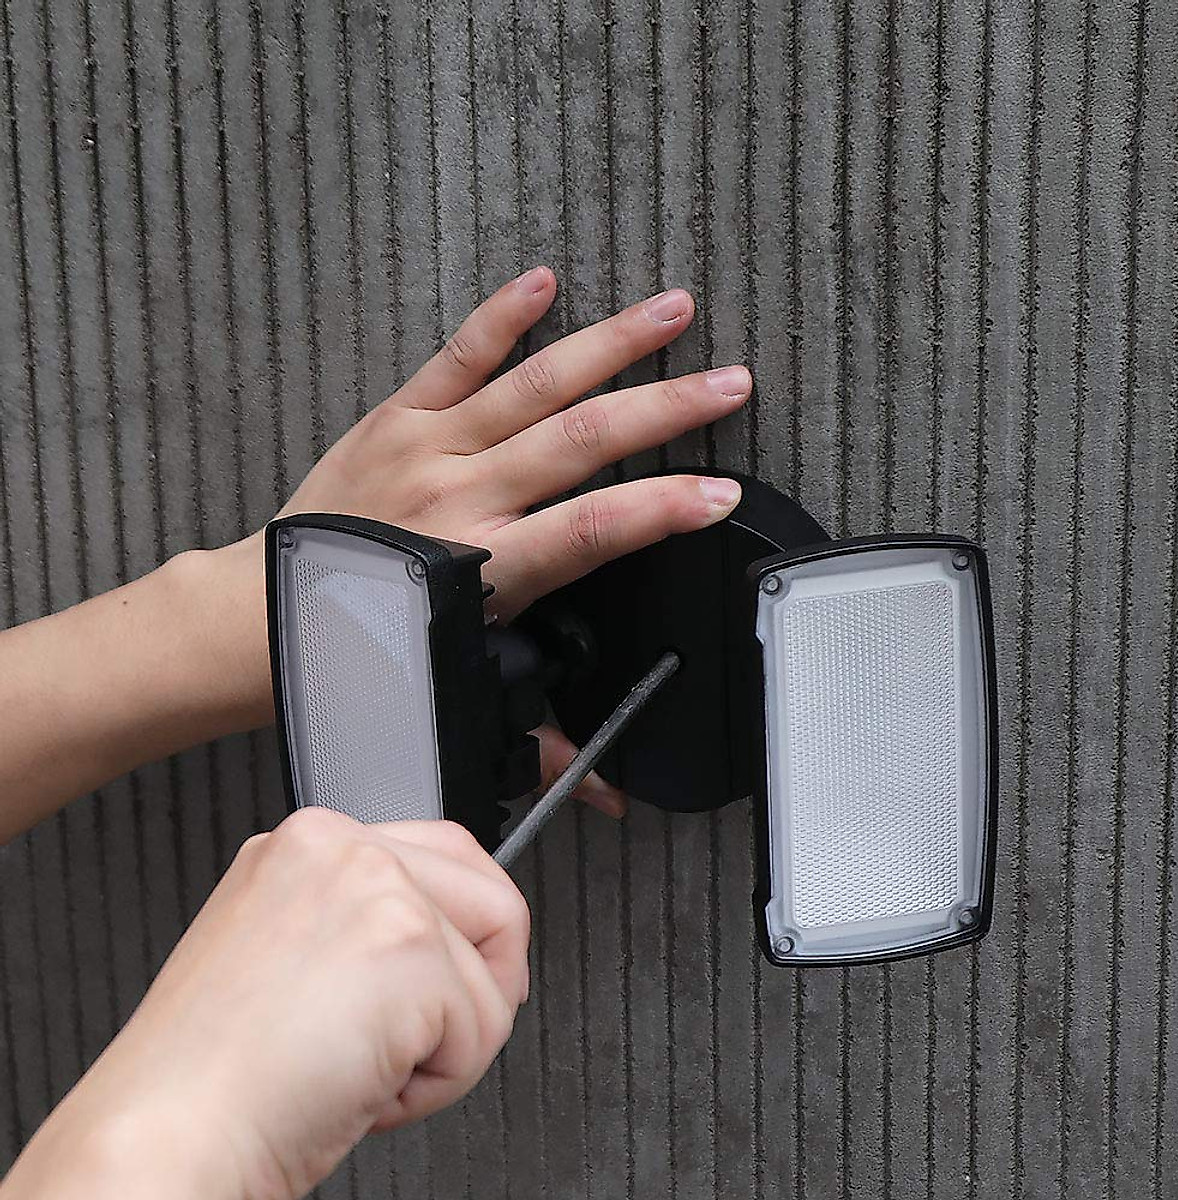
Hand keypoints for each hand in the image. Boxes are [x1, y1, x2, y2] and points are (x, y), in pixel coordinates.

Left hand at [0, 270, 748, 836]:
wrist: (256, 616)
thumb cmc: (362, 650)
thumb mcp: (457, 688)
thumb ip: (540, 735)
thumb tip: (602, 796)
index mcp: (484, 568)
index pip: (594, 528)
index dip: (665, 508)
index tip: (722, 493)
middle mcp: (462, 497)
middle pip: (583, 440)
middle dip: (668, 409)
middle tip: (731, 382)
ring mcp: (428, 449)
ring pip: (536, 384)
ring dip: (612, 345)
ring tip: (673, 310)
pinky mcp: (395, 418)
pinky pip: (457, 356)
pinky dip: (501, 316)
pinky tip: (545, 282)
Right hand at [0, 811, 529, 1199]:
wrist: (164, 1137)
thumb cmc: (213, 1079)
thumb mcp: (290, 956)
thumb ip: (364, 922)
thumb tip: (451, 943)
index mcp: (308, 843)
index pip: (444, 855)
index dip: (460, 939)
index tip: (440, 990)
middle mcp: (343, 845)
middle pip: (491, 900)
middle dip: (474, 987)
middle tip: (412, 1044)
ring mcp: (377, 886)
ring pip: (492, 974)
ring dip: (444, 1046)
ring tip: (360, 1069)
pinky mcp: (408, 943)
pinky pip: (482, 1029)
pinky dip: (437, 1083)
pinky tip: (363, 1086)